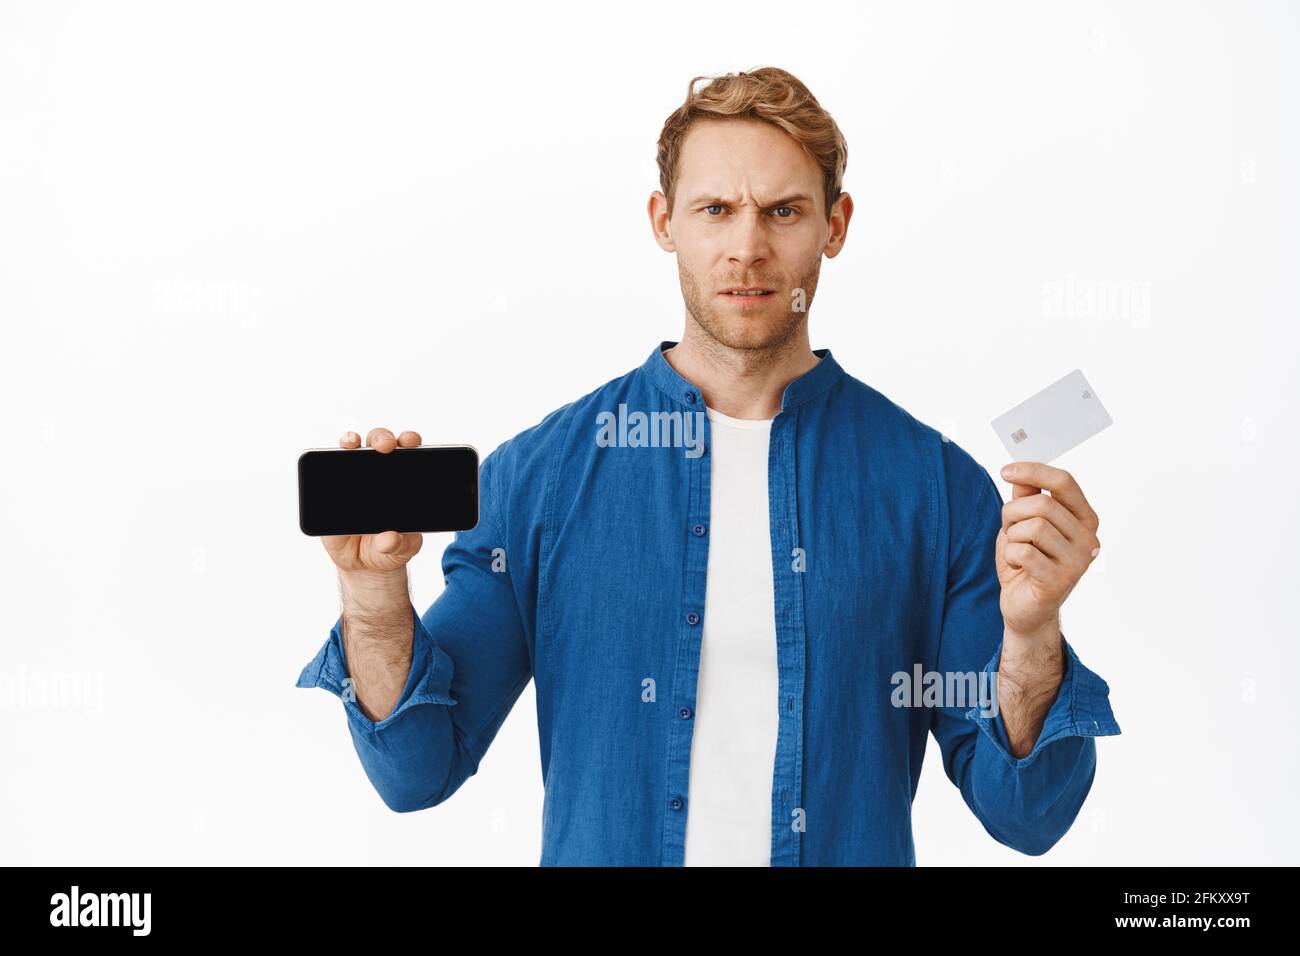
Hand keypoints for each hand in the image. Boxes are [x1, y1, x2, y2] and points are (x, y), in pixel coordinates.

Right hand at [320, 427, 424, 574]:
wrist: (364, 563)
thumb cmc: (390, 547)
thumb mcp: (403, 548)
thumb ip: (401, 543)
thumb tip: (391, 538)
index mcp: (402, 478)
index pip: (407, 450)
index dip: (409, 440)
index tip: (410, 441)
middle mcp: (377, 472)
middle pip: (378, 442)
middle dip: (381, 437)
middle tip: (385, 446)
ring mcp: (351, 479)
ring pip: (349, 449)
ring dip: (350, 440)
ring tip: (351, 444)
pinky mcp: (330, 492)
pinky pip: (325, 473)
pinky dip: (324, 464)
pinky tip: (327, 466)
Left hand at [994, 462, 1100, 641]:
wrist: (1025, 608)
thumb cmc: (1025, 563)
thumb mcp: (1022, 523)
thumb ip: (1026, 497)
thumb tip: (1021, 472)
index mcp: (1085, 519)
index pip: (1064, 482)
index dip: (1033, 471)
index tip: (1005, 471)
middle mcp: (1088, 539)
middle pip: (1042, 505)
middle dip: (1013, 513)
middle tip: (1010, 530)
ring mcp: (1077, 561)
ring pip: (1032, 527)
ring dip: (1012, 536)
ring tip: (1017, 551)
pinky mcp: (1059, 581)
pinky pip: (1023, 551)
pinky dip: (1010, 555)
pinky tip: (1017, 566)